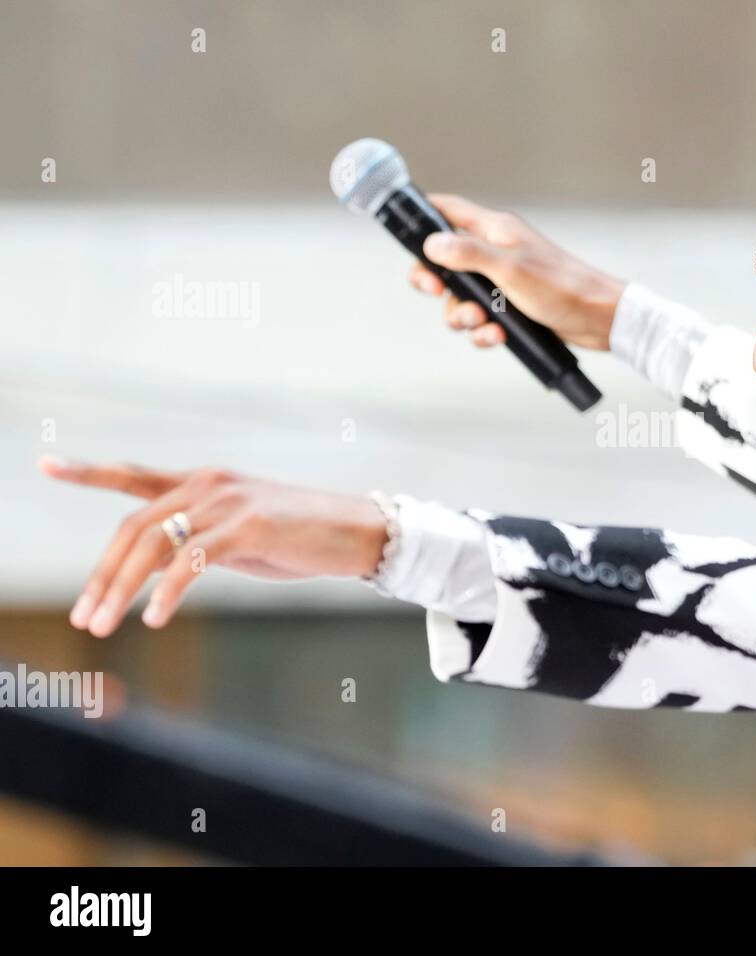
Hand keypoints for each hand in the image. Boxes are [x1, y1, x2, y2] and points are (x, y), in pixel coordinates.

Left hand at [40, 457, 388, 637]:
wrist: (358, 533)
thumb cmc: (302, 538)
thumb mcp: (241, 536)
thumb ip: (199, 539)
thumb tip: (160, 567)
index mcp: (203, 482)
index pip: (134, 475)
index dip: (88, 472)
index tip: (46, 466)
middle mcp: (208, 484)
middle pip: (133, 528)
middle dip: (101, 576)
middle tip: (84, 618)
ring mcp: (227, 502)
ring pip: (153, 544)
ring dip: (121, 589)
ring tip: (104, 625)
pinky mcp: (247, 526)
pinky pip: (191, 561)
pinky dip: (166, 592)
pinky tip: (156, 618)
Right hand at [409, 194, 626, 351]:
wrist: (599, 319)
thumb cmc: (562, 287)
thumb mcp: (509, 268)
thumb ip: (468, 253)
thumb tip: (431, 244)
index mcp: (494, 230)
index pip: (447, 210)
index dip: (422, 221)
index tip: (410, 244)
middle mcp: (495, 252)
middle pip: (444, 261)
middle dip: (437, 283)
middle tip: (437, 292)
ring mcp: (502, 281)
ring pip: (461, 297)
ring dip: (462, 315)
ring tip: (482, 323)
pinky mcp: (512, 308)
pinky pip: (482, 319)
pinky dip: (483, 331)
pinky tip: (497, 337)